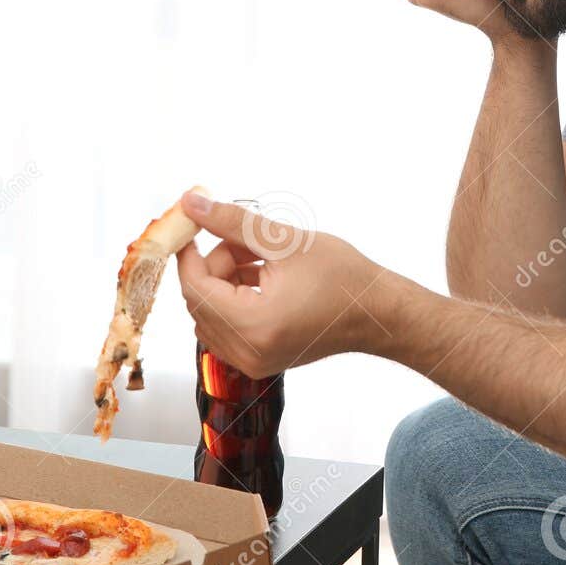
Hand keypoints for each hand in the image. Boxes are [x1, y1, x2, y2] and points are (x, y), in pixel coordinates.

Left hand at [175, 191, 396, 377]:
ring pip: (213, 313)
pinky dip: (236, 298)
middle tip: (242, 239)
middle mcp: (248, 352)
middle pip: (201, 301)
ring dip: (225, 280)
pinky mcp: (260, 360)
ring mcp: (254, 361)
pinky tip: (262, 276)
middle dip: (214, 265)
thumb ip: (231, 222)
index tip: (192, 228)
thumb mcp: (283, 240)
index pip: (195, 288)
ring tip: (259, 256)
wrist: (376, 310)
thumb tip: (192, 203)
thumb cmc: (342, 277)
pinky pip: (228, 327)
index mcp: (254, 325)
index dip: (189, 254)